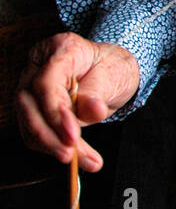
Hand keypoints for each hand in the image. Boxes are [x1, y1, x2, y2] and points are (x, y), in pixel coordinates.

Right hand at [15, 33, 140, 171]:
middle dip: (49, 135)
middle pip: (30, 103)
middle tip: (71, 155)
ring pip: (28, 119)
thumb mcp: (115, 75)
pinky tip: (73, 155)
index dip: (55, 112)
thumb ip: (99, 93)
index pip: (46, 82)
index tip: (72, 136)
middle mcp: (39, 64)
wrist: (110, 70)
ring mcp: (31, 84)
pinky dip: (49, 145)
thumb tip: (92, 111)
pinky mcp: (32, 104)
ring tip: (82, 160)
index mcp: (62, 48)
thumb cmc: (112, 67)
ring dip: (50, 145)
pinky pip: (32, 129)